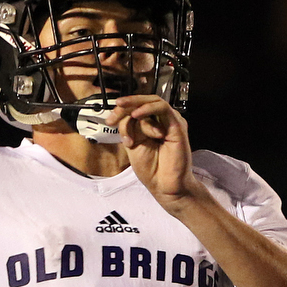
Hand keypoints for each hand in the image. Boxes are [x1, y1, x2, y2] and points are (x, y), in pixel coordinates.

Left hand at [106, 95, 207, 215]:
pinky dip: (148, 109)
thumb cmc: (151, 168)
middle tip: (115, 113)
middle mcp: (161, 121)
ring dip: (135, 106)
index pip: (136, 108)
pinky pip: (163, 109)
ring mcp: (170, 122)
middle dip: (127, 105)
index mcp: (150, 125)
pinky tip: (137, 115)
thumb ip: (130, 128)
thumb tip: (125, 114)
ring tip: (127, 116)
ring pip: (153, 101)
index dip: (121, 111)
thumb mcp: (132, 145)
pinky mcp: (177, 126)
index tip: (109, 121)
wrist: (164, 184)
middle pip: (144, 102)